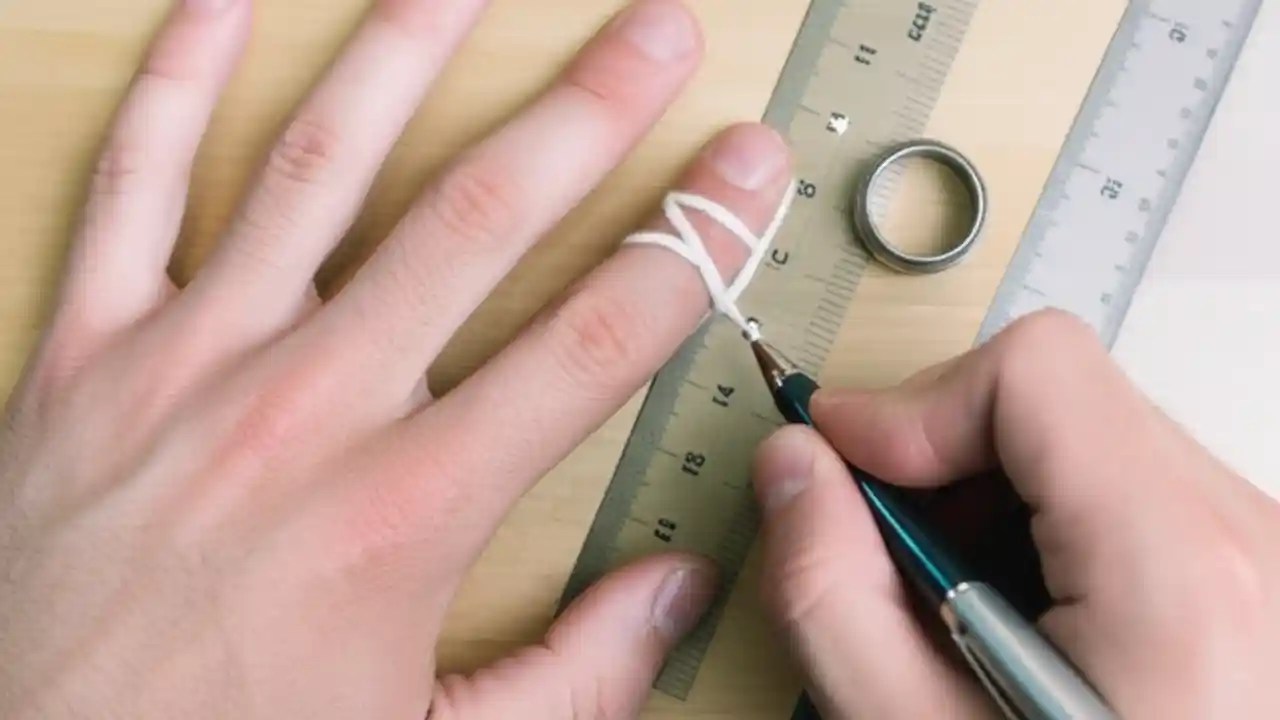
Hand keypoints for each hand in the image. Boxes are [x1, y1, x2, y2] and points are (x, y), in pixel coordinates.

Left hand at [0, 0, 793, 716]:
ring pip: (317, 167)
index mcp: (408, 510)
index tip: (744, 170)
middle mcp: (308, 410)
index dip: (691, 245)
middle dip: (587, 111)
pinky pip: (131, 187)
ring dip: (403, 55)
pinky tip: (221, 4)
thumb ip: (572, 677)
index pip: (592, 341)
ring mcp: (191, 365)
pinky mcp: (89, 356)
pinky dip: (175, 83)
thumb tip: (674, 590)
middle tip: (655, 27)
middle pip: (479, 219)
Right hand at [753, 311, 1279, 718]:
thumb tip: (794, 468)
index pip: (1036, 371)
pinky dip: (1048, 532)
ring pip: (1091, 440)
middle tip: (890, 559)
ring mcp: (1266, 557)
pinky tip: (1024, 624)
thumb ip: (832, 594)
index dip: (914, 406)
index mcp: (1180, 571)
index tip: (844, 464)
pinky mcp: (1256, 575)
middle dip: (944, 462)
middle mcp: (1250, 542)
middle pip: (1059, 398)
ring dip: (992, 502)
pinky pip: (1131, 492)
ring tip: (962, 611)